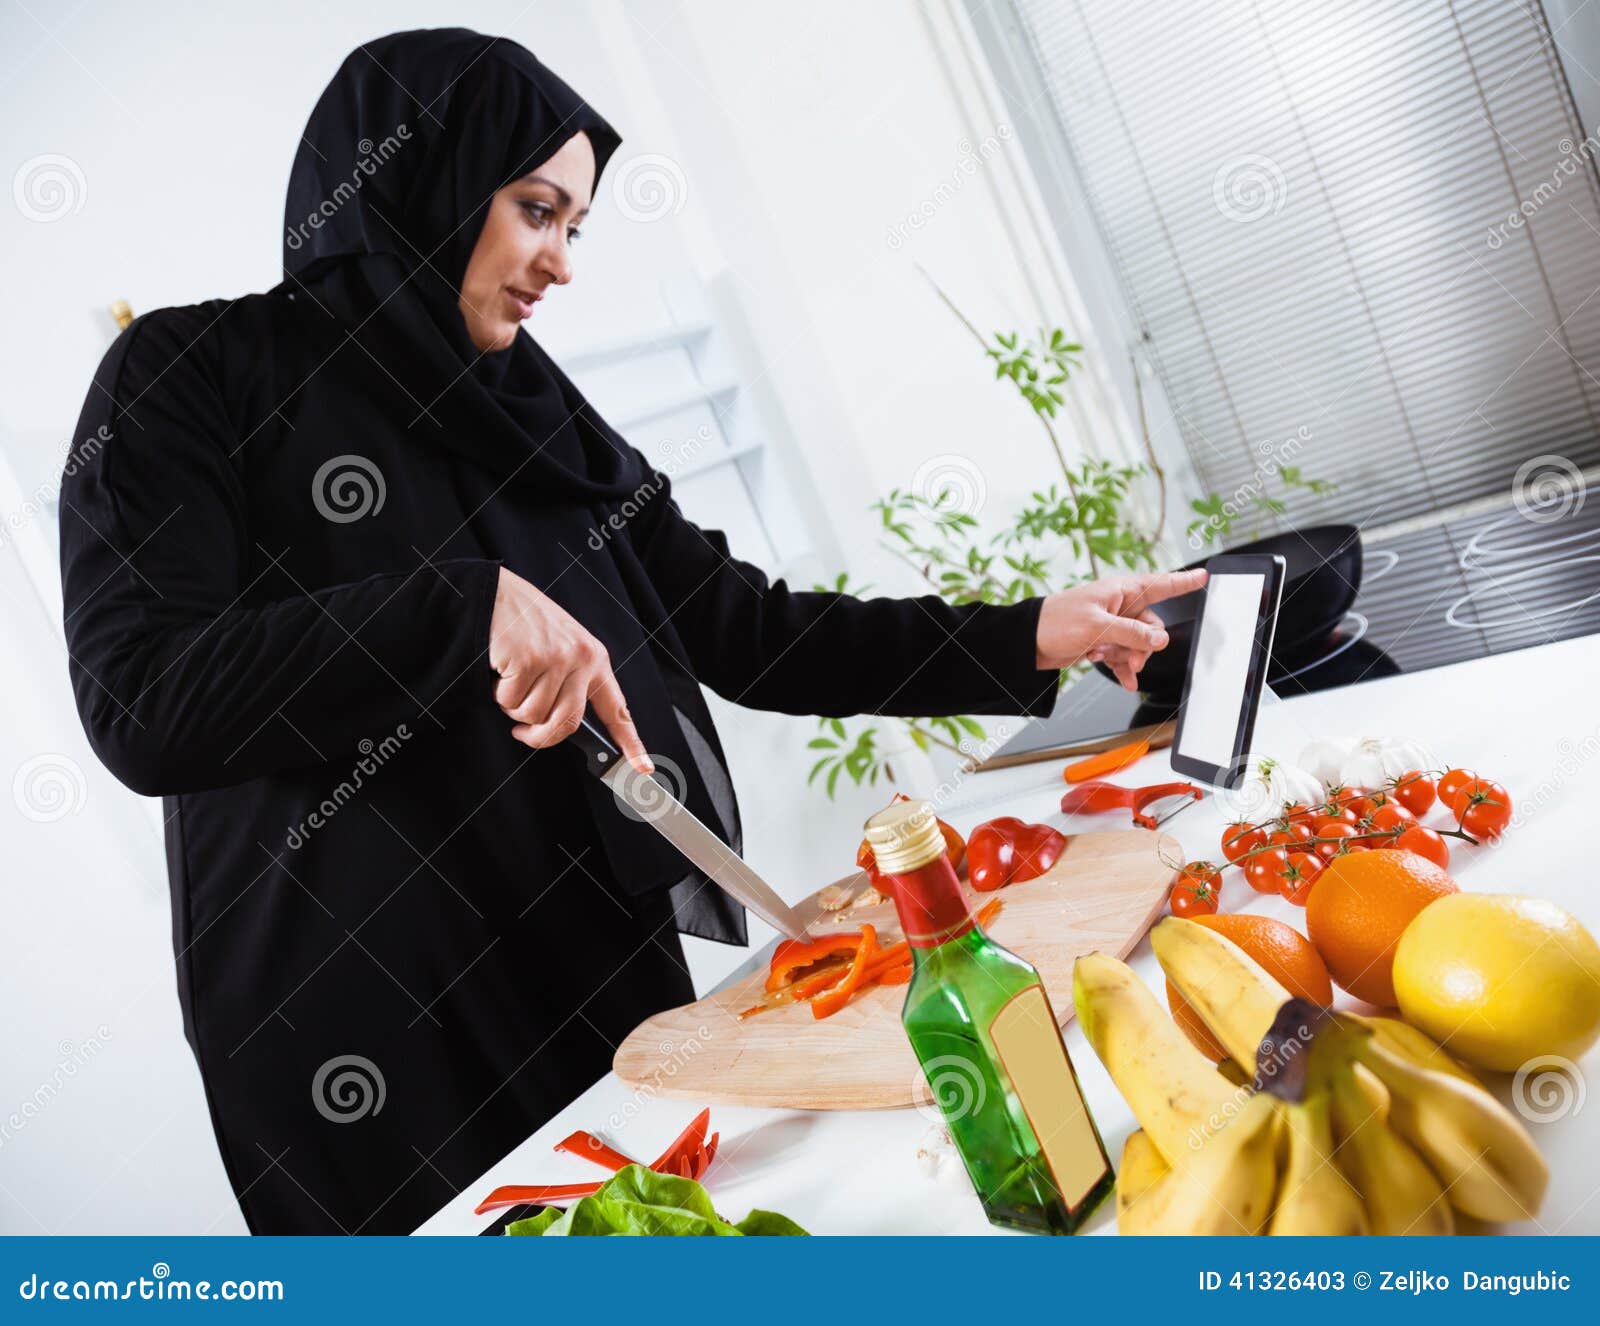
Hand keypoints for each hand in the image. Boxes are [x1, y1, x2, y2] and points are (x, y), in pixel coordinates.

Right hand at [488, 567, 652, 772]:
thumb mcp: (560, 648)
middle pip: (567, 724)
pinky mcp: (529, 660)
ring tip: (510, 679)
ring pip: (535, 716)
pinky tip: (501, 669)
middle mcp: (581, 659)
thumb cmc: (524, 624)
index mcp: (594, 659)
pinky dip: (499, 692)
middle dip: (539, 737)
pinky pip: (511, 701)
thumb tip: (559, 726)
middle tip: (521, 731)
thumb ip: (569, 683)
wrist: (494, 593)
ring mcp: (556, 659)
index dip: (631, 743)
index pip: (618, 710)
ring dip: (513, 707)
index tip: (644, 768)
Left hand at [1036, 568, 1207, 690]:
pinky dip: (1123, 668)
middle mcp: (1120, 606)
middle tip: (1132, 658)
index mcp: (1121, 591)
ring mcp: (1112, 625)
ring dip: (1129, 657)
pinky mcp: (1104, 642)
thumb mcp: (1097, 627)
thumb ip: (1131, 633)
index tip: (1204, 576)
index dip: (1184, 581)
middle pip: (1152, 627)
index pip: (1161, 584)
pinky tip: (1123, 679)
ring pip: (1139, 645)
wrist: (1029, 642)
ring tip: (1107, 660)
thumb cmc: (1056, 621)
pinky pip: (1125, 656)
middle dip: (1144, 645)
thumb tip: (1160, 639)